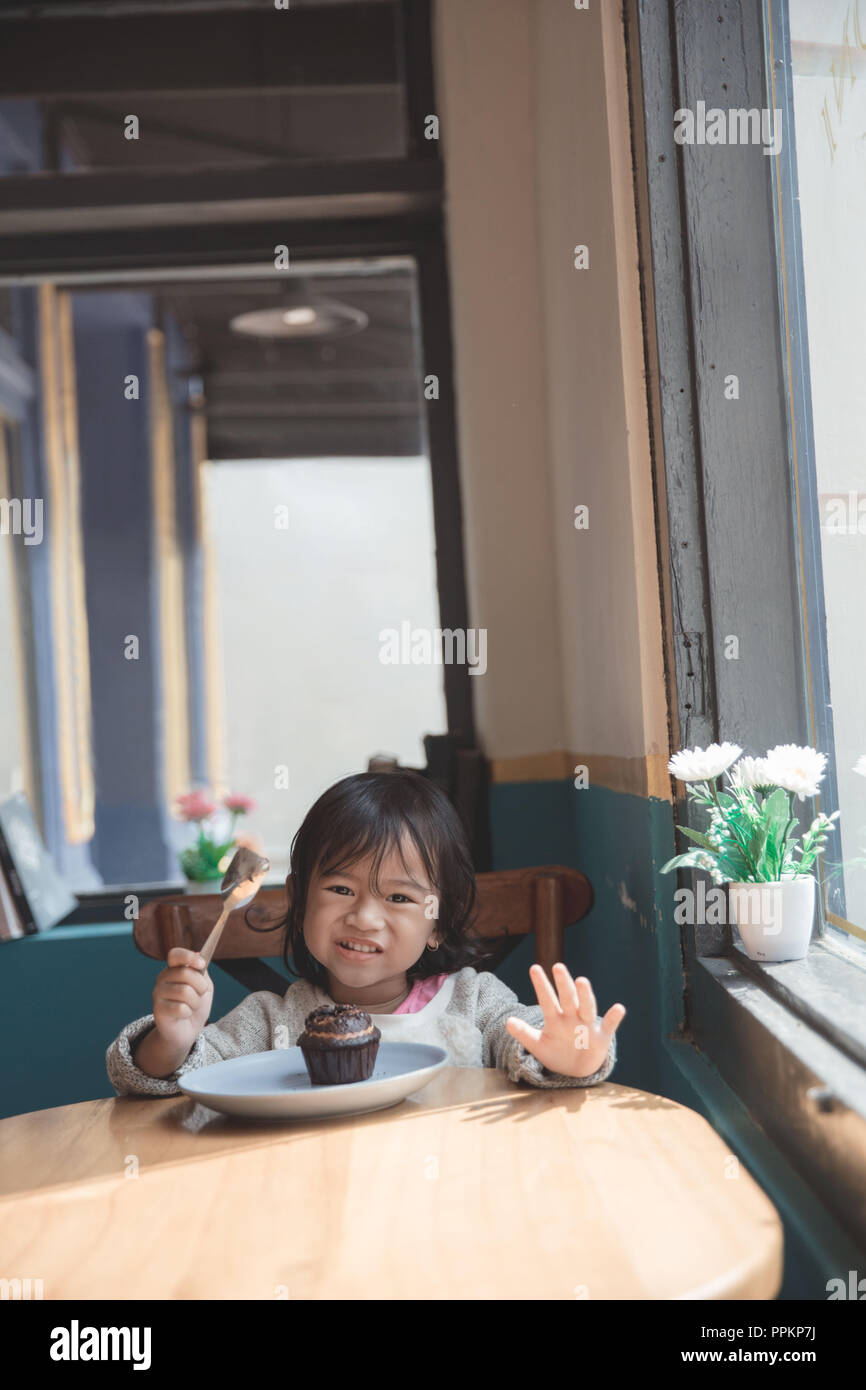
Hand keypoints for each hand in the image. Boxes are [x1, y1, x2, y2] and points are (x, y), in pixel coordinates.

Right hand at [151, 946, 212, 1054]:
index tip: (202, 964)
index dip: (188, 957)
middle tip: (200, 995)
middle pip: (185, 973)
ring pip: (185, 992)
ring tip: (192, 1007)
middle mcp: (163, 978)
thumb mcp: (204, 985)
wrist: (188, 1030)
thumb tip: (199, 954)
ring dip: (195, 1002)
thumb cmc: (196, 1005)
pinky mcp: (157, 1009)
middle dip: (200, 986)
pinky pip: (180, 1008)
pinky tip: (183, 1015)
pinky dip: (188, 1013)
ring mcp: (158, 993)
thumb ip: (202, 971)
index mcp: (174, 969)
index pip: (175, 954)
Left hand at [505, 963, 625, 1078]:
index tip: (534, 968)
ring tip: (581, 981)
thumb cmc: (556, 1052)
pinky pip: (609, 1025)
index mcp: (555, 1018)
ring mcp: (588, 1025)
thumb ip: (524, 1033)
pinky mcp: (602, 1037)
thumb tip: (507, 1021)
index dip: (541, 985)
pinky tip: (618, 1008)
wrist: (577, 1070)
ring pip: (587, 1007)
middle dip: (563, 984)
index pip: (547, 999)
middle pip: (567, 998)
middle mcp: (572, 1016)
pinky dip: (614, 1017)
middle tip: (557, 967)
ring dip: (585, 995)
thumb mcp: (538, 1045)